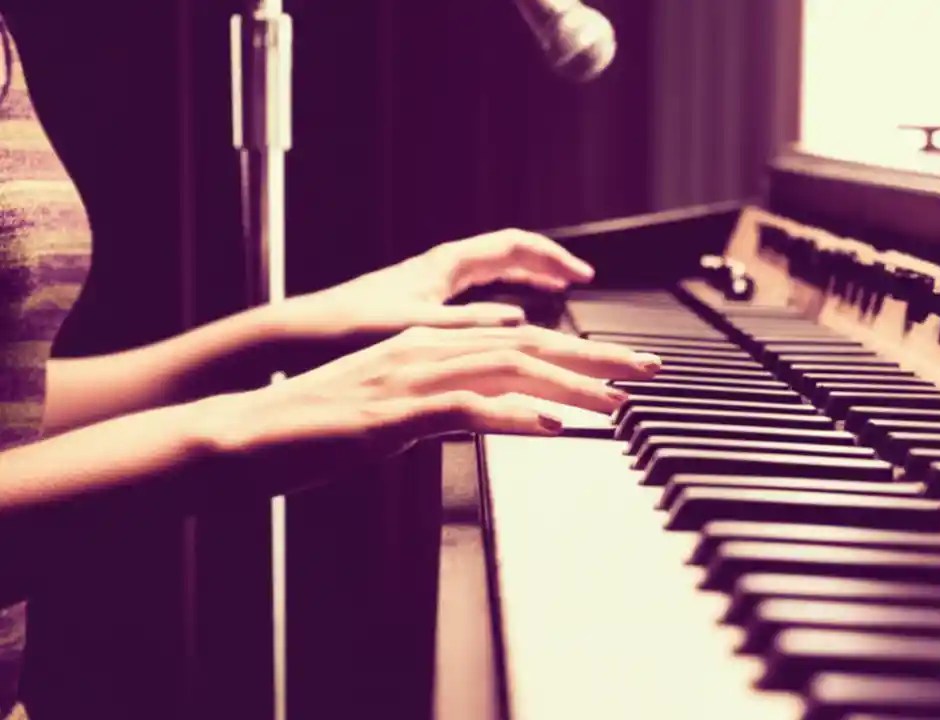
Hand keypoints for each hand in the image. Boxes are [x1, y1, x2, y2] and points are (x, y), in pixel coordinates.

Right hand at [205, 324, 659, 476]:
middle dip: (596, 358)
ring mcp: (408, 378)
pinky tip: (549, 426)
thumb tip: (492, 416)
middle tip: (648, 371)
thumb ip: (443, 407)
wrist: (243, 434)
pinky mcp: (391, 413)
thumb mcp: (391, 412)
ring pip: (506, 369)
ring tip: (617, 403)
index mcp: (426, 345)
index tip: (622, 369)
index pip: (517, 340)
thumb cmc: (312, 427)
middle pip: (528, 344)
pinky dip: (512, 415)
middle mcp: (424, 350)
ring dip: (569, 385)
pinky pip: (464, 408)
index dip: (577, 352)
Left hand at [283, 228, 593, 341]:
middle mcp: (436, 270)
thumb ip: (471, 325)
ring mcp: (425, 286)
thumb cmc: (345, 328)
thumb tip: (520, 320)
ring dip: (524, 281)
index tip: (581, 274)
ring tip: (550, 296)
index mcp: (443, 266)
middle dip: (545, 265)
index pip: (513, 246)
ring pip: (488, 274)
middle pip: (505, 254)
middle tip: (576, 281)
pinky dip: (497, 303)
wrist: (295, 339)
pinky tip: (501, 327)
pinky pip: (470, 295)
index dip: (553, 257)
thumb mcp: (418, 329)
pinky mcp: (413, 307)